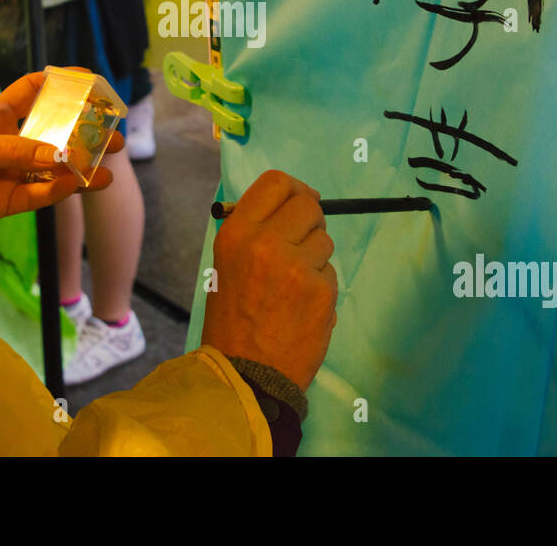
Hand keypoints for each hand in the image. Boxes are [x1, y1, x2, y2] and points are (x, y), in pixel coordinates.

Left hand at [0, 70, 122, 240]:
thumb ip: (17, 151)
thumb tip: (62, 155)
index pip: (33, 90)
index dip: (59, 82)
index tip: (89, 80)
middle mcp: (9, 142)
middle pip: (54, 133)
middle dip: (83, 134)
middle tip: (112, 136)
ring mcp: (9, 172)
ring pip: (53, 167)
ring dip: (79, 166)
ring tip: (107, 166)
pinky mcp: (6, 201)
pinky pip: (39, 194)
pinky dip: (59, 190)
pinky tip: (79, 184)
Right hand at [200, 170, 337, 391]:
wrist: (245, 374)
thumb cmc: (232, 320)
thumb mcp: (226, 265)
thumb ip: (254, 232)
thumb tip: (288, 204)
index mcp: (237, 233)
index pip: (276, 183)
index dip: (294, 187)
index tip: (301, 198)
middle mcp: (266, 242)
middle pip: (308, 205)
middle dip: (310, 220)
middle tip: (302, 240)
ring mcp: (297, 266)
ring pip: (324, 239)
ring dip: (315, 256)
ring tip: (293, 284)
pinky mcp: (322, 290)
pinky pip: (330, 272)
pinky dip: (320, 286)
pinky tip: (301, 307)